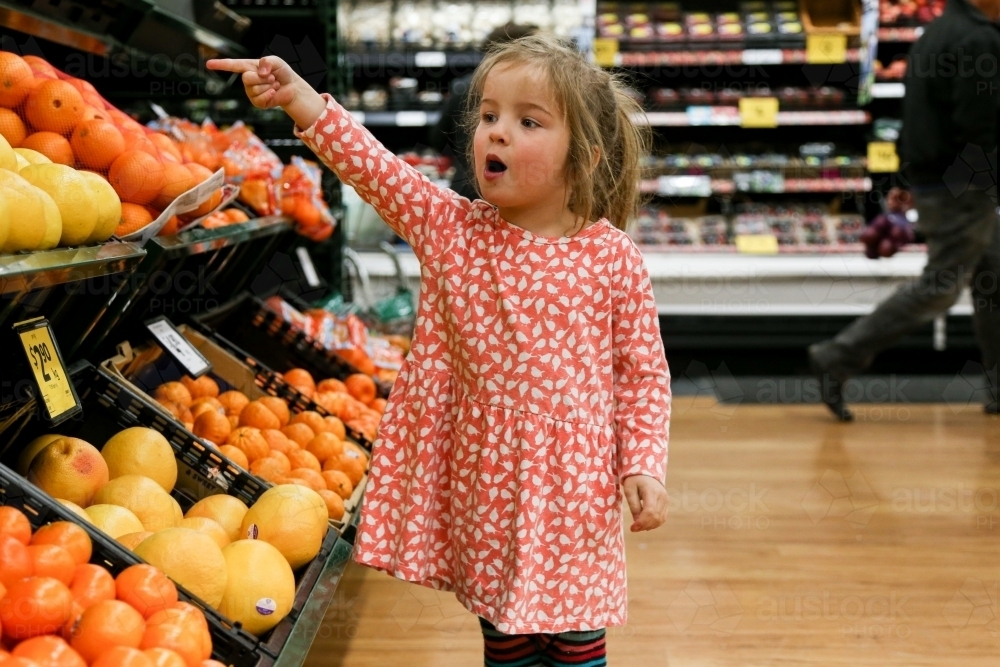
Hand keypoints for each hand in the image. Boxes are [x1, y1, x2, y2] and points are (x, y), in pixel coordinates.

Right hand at [206, 55, 325, 129]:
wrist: (292, 87)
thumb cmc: (282, 73)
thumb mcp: (276, 61)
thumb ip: (267, 62)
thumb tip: (260, 72)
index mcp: (248, 67)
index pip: (232, 65)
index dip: (220, 65)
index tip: (208, 64)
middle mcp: (247, 80)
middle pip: (247, 78)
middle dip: (263, 78)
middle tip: (271, 77)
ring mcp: (251, 92)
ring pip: (255, 89)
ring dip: (268, 86)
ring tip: (274, 84)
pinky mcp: (257, 103)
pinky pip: (260, 99)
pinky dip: (269, 94)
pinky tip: (273, 92)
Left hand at [623, 475, 667, 531]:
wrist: (646, 473)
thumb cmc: (635, 480)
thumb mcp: (629, 490)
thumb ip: (633, 505)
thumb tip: (637, 521)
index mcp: (651, 491)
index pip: (650, 511)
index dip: (641, 522)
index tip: (632, 528)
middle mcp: (662, 496)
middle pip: (655, 517)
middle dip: (644, 526)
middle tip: (633, 528)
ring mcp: (666, 500)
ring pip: (660, 519)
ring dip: (649, 526)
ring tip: (639, 527)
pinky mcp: (666, 504)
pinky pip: (663, 518)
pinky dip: (655, 524)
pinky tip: (646, 525)